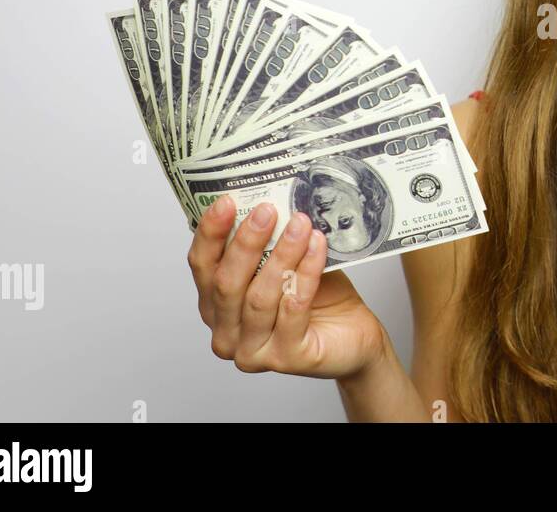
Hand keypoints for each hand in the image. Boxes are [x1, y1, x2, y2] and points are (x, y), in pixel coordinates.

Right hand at [187, 195, 388, 380]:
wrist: (354, 336)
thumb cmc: (319, 299)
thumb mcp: (286, 263)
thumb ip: (269, 243)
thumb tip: (268, 199)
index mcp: (216, 305)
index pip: (202, 267)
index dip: (210, 234)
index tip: (225, 202)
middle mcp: (226, 332)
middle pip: (227, 283)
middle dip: (246, 242)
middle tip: (267, 211)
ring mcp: (253, 351)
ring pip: (259, 297)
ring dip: (281, 255)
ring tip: (301, 225)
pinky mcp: (286, 358)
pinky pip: (293, 309)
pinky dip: (305, 274)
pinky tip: (316, 248)